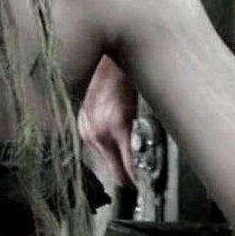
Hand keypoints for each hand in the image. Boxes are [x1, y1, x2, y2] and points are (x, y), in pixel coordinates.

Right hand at [79, 55, 138, 187]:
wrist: (105, 49)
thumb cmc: (129, 71)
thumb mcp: (146, 103)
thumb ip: (147, 133)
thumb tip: (154, 157)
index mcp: (115, 125)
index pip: (127, 170)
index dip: (140, 183)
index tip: (149, 186)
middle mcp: (96, 131)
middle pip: (114, 174)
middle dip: (130, 178)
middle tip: (145, 179)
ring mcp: (86, 128)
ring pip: (104, 163)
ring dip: (118, 163)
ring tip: (134, 160)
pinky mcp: (81, 123)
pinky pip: (96, 147)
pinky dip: (109, 149)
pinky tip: (119, 141)